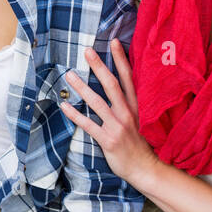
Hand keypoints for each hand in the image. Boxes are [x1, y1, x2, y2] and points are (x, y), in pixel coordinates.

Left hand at [59, 38, 160, 187]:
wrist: (146, 169)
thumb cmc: (142, 143)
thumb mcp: (142, 119)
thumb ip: (132, 103)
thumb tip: (121, 86)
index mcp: (137, 105)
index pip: (129, 77)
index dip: (121, 59)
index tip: (113, 41)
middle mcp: (128, 112)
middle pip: (112, 84)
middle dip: (100, 66)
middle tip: (87, 50)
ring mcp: (118, 126)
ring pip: (97, 102)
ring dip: (82, 87)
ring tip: (69, 75)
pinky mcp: (108, 139)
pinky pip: (89, 124)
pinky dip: (75, 115)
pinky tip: (64, 106)